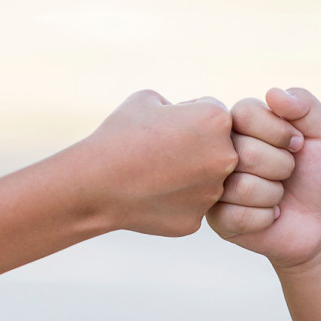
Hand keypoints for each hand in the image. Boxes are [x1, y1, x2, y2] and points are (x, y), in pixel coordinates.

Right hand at [74, 89, 237, 236]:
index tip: (164, 125)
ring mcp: (212, 193)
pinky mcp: (197, 221)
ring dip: (188, 174)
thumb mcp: (150, 99)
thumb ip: (182, 106)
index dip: (188, 115)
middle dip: (197, 146)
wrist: (94, 183)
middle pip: (218, 148)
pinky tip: (150, 194)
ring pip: (207, 179)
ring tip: (153, 172)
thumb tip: (192, 118)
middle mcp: (226, 158)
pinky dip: (175, 200)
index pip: (215, 113)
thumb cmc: (120, 134)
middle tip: (161, 150)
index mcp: (218, 120)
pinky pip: (191, 204)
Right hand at [208, 88, 320, 267]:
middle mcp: (222, 151)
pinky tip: (269, 216)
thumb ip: (305, 105)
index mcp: (242, 124)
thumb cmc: (320, 175)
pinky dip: (263, 218)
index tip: (298, 145)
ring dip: (272, 194)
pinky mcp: (216, 218)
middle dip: (280, 166)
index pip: (244, 111)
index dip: (278, 132)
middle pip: (241, 151)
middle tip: (288, 174)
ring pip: (239, 185)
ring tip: (278, 195)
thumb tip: (272, 93)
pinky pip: (234, 215)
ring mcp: (216, 184)